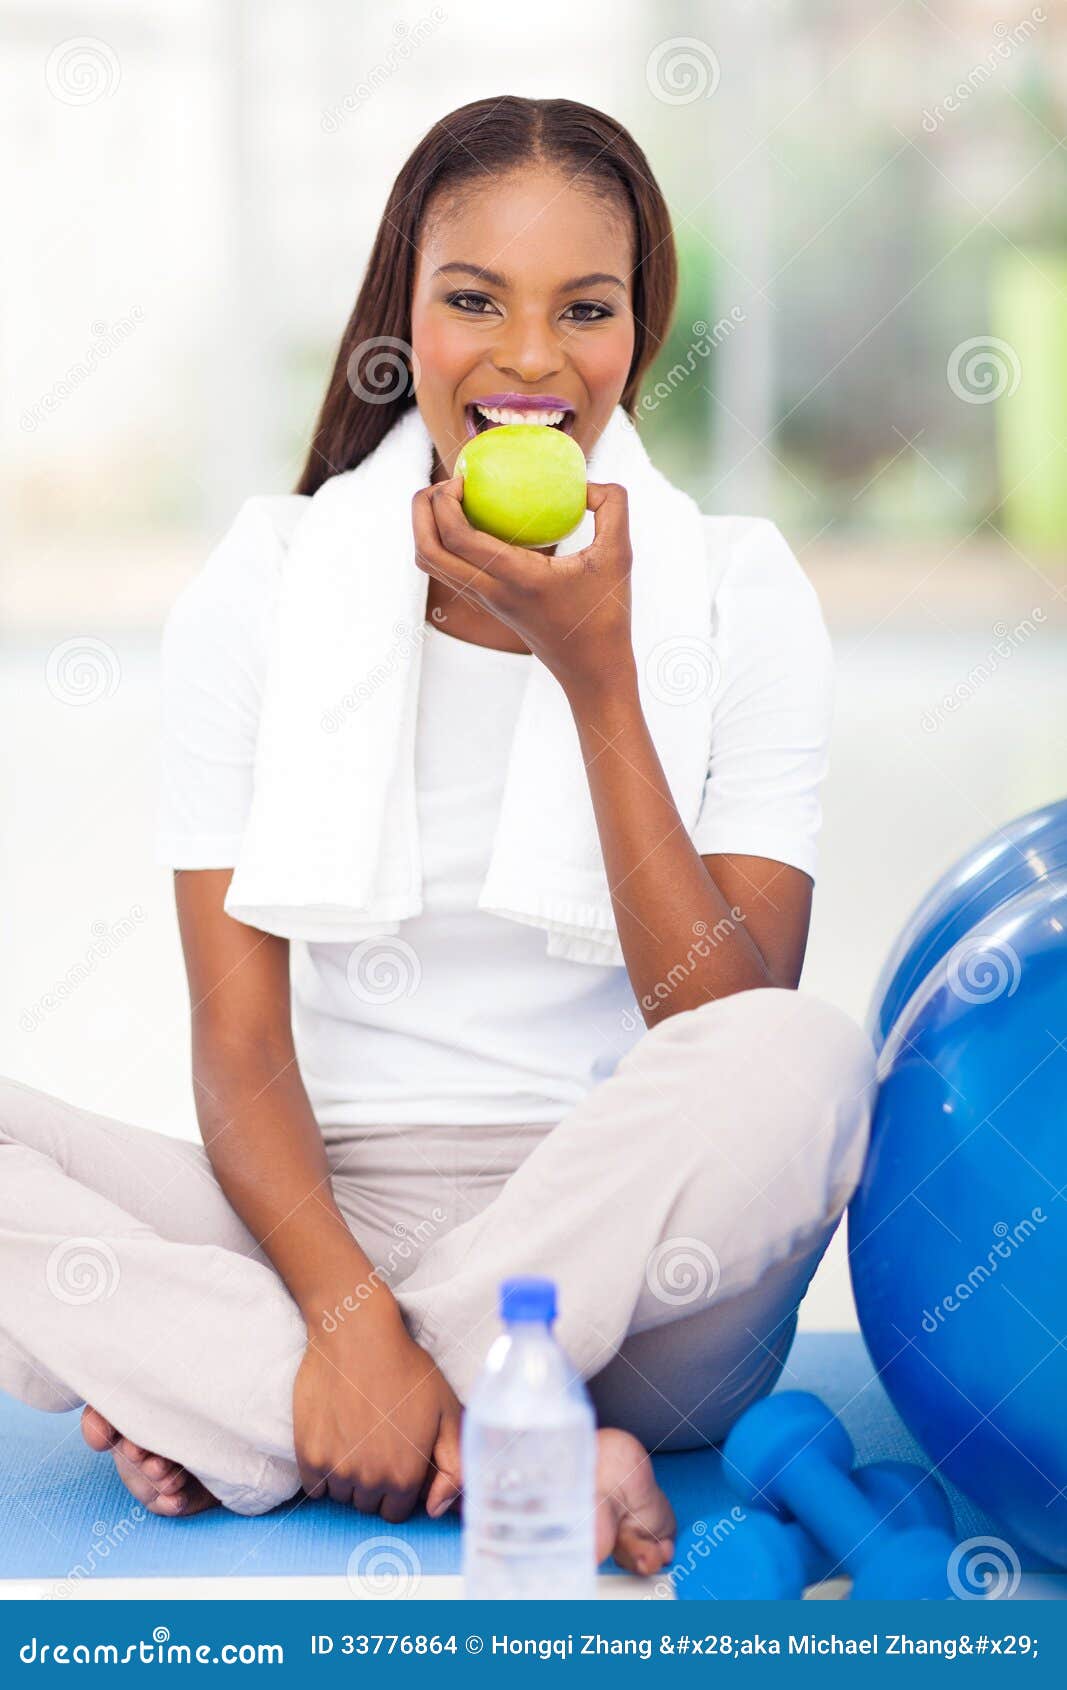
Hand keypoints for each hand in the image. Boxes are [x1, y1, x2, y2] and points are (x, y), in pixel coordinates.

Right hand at [293, 1301, 461, 1521]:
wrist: (357, 1336)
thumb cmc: (406, 1369)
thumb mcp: (447, 1411)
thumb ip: (454, 1466)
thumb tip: (438, 1510)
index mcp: (405, 1476)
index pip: (398, 1510)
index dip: (399, 1484)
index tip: (397, 1457)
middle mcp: (370, 1481)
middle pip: (369, 1504)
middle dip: (375, 1481)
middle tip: (376, 1440)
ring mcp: (336, 1469)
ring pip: (342, 1494)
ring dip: (348, 1476)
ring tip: (356, 1434)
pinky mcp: (308, 1454)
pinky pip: (314, 1486)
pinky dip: (322, 1471)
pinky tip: (335, 1438)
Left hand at [411, 477, 634, 695]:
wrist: (591, 670)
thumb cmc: (608, 614)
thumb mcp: (621, 555)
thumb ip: (613, 507)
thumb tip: (587, 481)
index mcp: (516, 579)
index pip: (457, 538)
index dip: (445, 502)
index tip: (463, 478)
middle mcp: (491, 593)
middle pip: (427, 552)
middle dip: (421, 510)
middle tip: (445, 484)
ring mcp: (485, 602)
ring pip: (431, 565)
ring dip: (427, 528)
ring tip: (451, 499)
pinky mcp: (487, 606)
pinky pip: (449, 570)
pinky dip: (446, 542)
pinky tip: (475, 521)